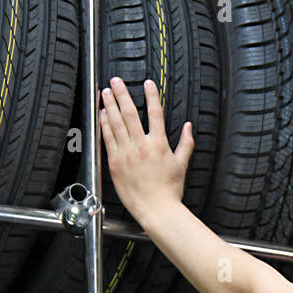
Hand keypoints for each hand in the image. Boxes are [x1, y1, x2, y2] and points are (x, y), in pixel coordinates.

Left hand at [98, 76, 193, 224]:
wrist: (156, 210)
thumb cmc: (169, 191)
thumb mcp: (182, 165)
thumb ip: (186, 143)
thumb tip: (189, 126)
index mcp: (159, 145)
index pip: (155, 113)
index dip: (151, 95)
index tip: (147, 83)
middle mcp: (141, 147)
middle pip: (130, 113)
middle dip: (122, 94)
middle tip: (116, 81)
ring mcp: (126, 154)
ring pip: (116, 123)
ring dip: (110, 105)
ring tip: (105, 92)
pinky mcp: (115, 163)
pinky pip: (108, 139)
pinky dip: (104, 124)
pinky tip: (103, 114)